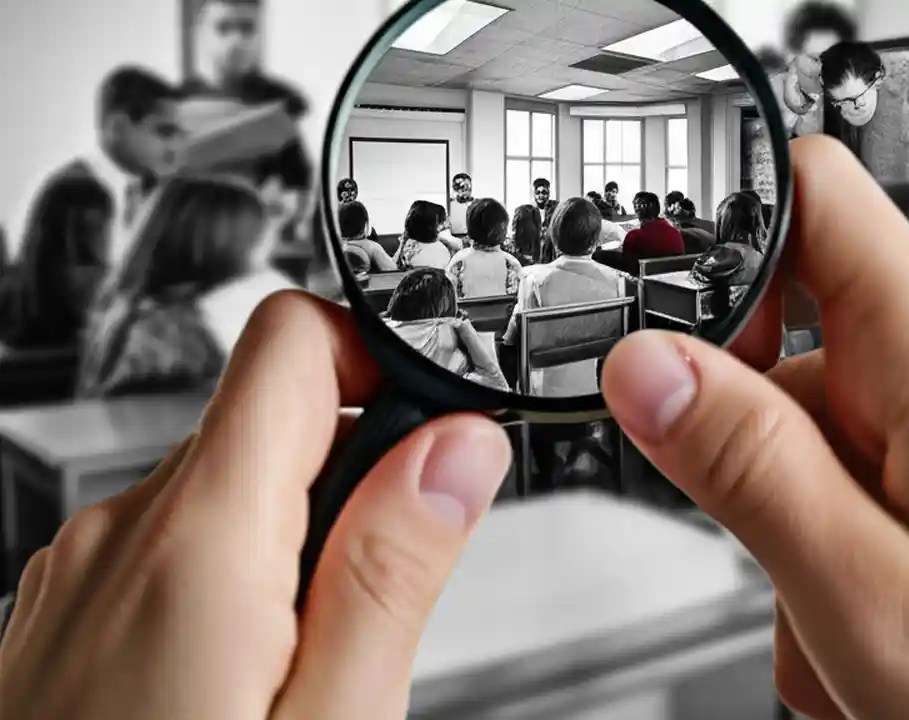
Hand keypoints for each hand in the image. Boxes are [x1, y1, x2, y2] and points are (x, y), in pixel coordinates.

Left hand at [0, 293, 510, 718]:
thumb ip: (395, 569)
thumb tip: (456, 450)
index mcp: (199, 541)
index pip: (294, 343)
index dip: (382, 358)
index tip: (439, 430)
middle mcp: (123, 535)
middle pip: (273, 414)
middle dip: (361, 470)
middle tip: (398, 582)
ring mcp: (82, 576)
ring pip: (231, 484)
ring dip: (305, 533)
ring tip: (327, 653)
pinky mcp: (69, 618)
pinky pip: (180, 546)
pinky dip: (246, 574)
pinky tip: (259, 677)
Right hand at [602, 135, 908, 718]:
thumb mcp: (866, 595)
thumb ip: (746, 465)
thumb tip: (645, 365)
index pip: (809, 194)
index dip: (720, 251)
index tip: (679, 355)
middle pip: (802, 353)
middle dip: (769, 468)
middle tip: (801, 575)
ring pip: (843, 431)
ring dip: (820, 530)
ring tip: (863, 633)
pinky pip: (901, 465)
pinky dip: (874, 541)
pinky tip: (902, 623)